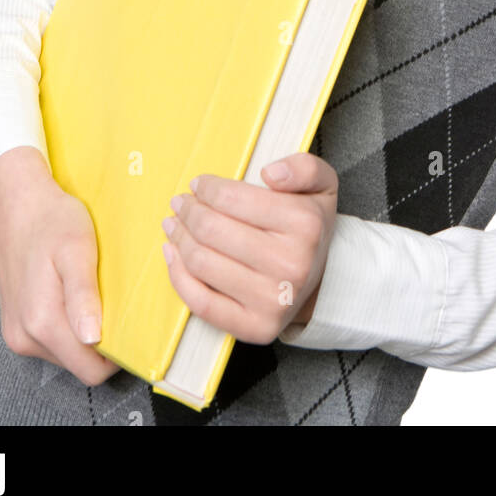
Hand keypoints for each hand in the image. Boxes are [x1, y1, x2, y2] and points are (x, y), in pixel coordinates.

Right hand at [0, 147, 119, 385]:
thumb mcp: (77, 250)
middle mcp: (24, 337)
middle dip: (99, 342)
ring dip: (82, 333)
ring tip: (89, 295)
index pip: (89, 370)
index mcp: (41, 322)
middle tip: (110, 303)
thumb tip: (91, 337)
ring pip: (63, 353)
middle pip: (77, 364)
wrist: (18, 204)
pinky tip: (70, 296)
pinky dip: (66, 325)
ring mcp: (16, 333)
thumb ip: (83, 295)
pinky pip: (49, 341)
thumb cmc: (50, 220)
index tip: (128, 328)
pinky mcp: (14, 325)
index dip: (115, 355)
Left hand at [161, 153, 337, 344]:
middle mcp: (291, 264)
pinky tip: (172, 254)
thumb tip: (269, 173)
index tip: (198, 184)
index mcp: (305, 224)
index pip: (233, 198)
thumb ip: (303, 167)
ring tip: (174, 224)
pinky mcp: (256, 327)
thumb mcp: (321, 185)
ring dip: (179, 238)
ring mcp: (273, 300)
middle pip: (211, 230)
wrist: (323, 283)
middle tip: (181, 203)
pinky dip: (178, 276)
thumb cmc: (309, 228)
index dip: (207, 188)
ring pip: (201, 263)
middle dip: (188, 211)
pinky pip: (201, 303)